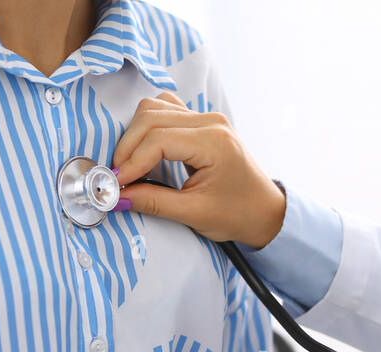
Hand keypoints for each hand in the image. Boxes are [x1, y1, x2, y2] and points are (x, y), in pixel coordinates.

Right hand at [113, 93, 286, 247]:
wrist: (265, 212)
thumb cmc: (238, 214)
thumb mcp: (194, 214)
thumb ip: (153, 202)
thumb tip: (117, 196)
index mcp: (214, 142)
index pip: (158, 139)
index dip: (131, 161)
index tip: (116, 183)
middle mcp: (211, 122)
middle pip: (151, 117)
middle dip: (128, 147)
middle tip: (117, 177)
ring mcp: (207, 118)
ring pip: (155, 108)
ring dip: (135, 135)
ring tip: (129, 166)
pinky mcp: (202, 122)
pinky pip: (166, 110)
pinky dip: (148, 127)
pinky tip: (144, 151)